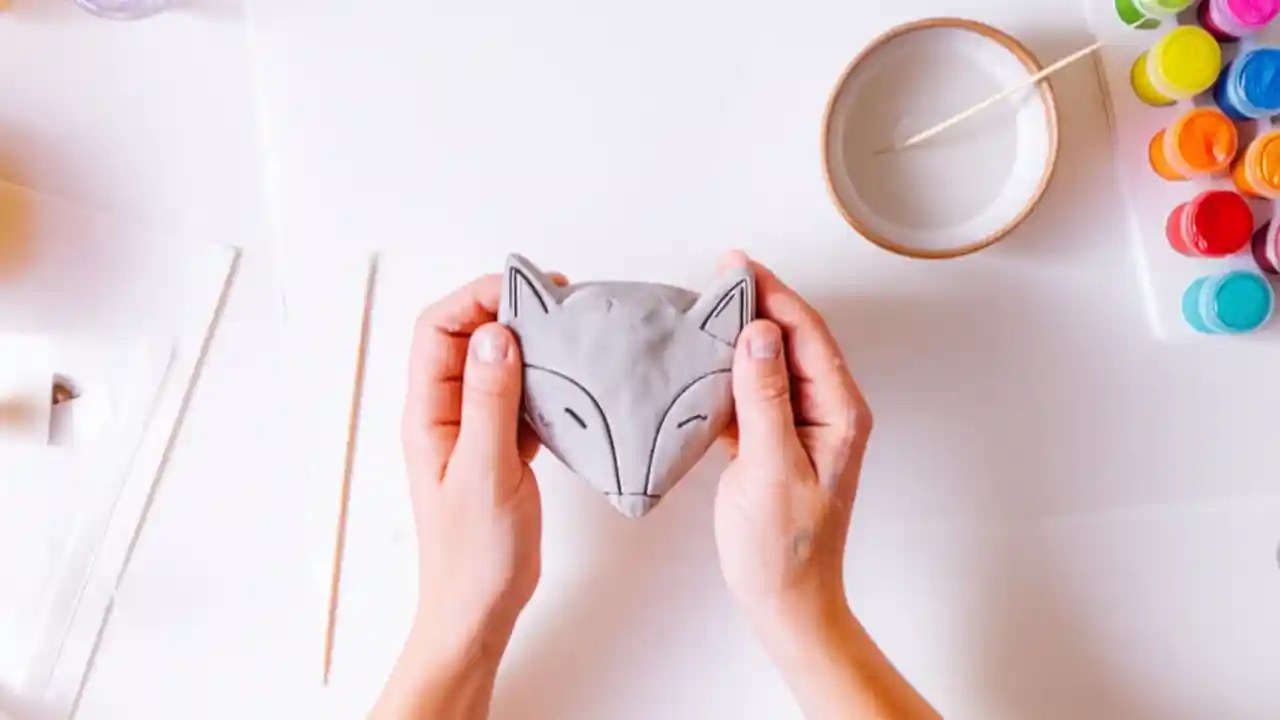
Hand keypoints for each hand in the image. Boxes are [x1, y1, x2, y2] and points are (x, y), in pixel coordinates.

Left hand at [374, 273, 557, 719]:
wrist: (479, 609)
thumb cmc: (474, 553)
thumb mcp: (485, 470)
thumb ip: (489, 400)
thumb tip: (496, 332)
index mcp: (428, 414)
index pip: (439, 330)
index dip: (477, 297)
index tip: (527, 288)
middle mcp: (446, 413)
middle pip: (467, 337)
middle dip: (507, 310)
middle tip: (560, 304)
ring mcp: (474, 429)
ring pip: (497, 364)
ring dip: (529, 344)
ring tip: (572, 335)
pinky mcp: (501, 447)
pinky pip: (519, 397)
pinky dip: (544, 382)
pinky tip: (573, 382)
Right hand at [715, 252, 868, 622]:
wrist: (785, 601)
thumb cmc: (783, 548)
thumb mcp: (770, 469)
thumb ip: (765, 399)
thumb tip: (757, 334)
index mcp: (838, 412)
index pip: (807, 334)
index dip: (773, 293)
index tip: (737, 266)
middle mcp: (827, 411)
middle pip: (792, 340)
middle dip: (758, 304)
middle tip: (717, 277)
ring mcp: (802, 426)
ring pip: (772, 363)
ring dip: (741, 336)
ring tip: (705, 311)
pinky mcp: (776, 441)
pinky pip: (755, 392)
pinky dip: (730, 372)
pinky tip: (703, 362)